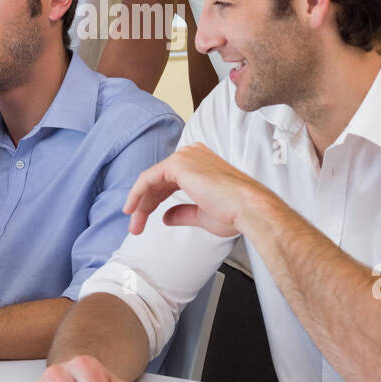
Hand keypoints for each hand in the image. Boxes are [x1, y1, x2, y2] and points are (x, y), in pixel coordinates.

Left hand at [123, 143, 269, 237]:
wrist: (247, 208)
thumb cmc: (234, 212)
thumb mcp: (203, 214)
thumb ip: (183, 212)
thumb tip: (166, 217)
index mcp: (201, 162)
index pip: (170, 180)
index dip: (155, 201)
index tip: (145, 219)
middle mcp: (192, 154)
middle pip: (159, 180)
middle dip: (145, 204)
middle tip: (136, 226)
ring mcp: (185, 157)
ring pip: (151, 179)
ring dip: (140, 203)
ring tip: (134, 224)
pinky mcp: (178, 164)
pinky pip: (148, 178)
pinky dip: (137, 194)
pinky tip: (132, 210)